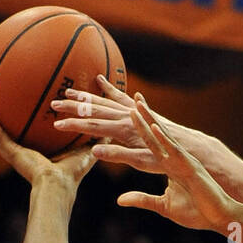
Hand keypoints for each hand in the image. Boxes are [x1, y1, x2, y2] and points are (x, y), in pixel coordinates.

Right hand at [0, 104, 93, 186]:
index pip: (36, 142)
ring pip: (0, 137)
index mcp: (43, 158)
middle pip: (14, 138)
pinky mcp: (12, 153)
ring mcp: (17, 154)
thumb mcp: (86, 154)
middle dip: (6, 127)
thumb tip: (109, 131)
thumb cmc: (72, 175)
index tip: (27, 120)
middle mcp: (28, 155)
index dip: (32, 132)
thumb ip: (96, 142)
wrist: (58, 185)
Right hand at [53, 77, 168, 172]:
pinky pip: (121, 98)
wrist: (188, 147)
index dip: (73, 126)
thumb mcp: (141, 162)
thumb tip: (93, 151)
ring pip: (104, 101)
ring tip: (69, 90)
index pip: (92, 127)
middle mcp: (127, 117)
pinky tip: (101, 80)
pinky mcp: (141, 111)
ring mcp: (133, 112)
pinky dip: (110, 89)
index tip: (56, 125)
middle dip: (73, 106)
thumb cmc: (166, 159)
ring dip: (86, 96)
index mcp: (124, 130)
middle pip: (94, 109)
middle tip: (53, 103)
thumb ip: (117, 155)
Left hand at [115, 97, 237, 233]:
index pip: (151, 144)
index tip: (127, 113)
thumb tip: (119, 200)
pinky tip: (155, 127)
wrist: (219, 217)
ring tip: (137, 106)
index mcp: (169, 166)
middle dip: (143, 117)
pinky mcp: (191, 167)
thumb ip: (141, 200)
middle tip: (130, 100)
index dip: (140, 129)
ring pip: (163, 137)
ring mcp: (184, 161)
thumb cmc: (196, 213)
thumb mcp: (163, 207)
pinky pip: (176, 151)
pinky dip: (165, 139)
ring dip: (150, 121)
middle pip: (155, 135)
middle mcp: (175, 159)